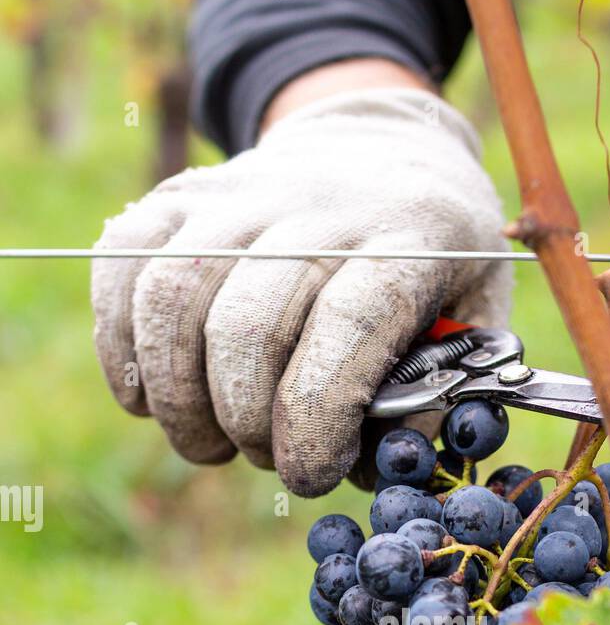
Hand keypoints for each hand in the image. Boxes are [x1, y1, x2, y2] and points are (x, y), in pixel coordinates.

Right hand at [91, 85, 509, 495]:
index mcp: (409, 241)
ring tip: (207, 443)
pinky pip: (122, 267)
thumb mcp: (475, 318)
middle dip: (245, 424)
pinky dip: (121, 348)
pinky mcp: (179, 196)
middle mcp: (320, 208)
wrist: (381, 151)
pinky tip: (148, 397)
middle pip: (248, 325)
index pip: (349, 324)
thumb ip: (439, 401)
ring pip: (172, 299)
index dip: (317, 416)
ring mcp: (241, 195)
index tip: (310, 473)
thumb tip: (369, 472)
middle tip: (265, 458)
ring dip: (178, 399)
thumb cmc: (431, 263)